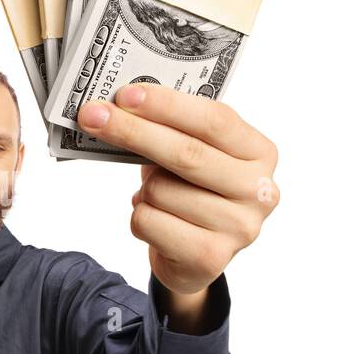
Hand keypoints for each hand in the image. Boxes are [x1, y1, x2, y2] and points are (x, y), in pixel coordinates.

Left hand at [77, 83, 279, 297]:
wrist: (197, 259)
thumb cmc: (191, 191)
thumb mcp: (193, 154)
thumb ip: (172, 130)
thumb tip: (118, 108)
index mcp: (260, 152)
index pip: (215, 119)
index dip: (167, 105)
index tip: (126, 94)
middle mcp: (259, 190)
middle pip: (187, 152)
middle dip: (133, 131)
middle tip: (93, 116)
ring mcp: (239, 227)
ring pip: (160, 190)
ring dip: (143, 189)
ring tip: (155, 197)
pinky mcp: (210, 257)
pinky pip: (148, 221)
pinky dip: (139, 217)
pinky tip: (156, 222)